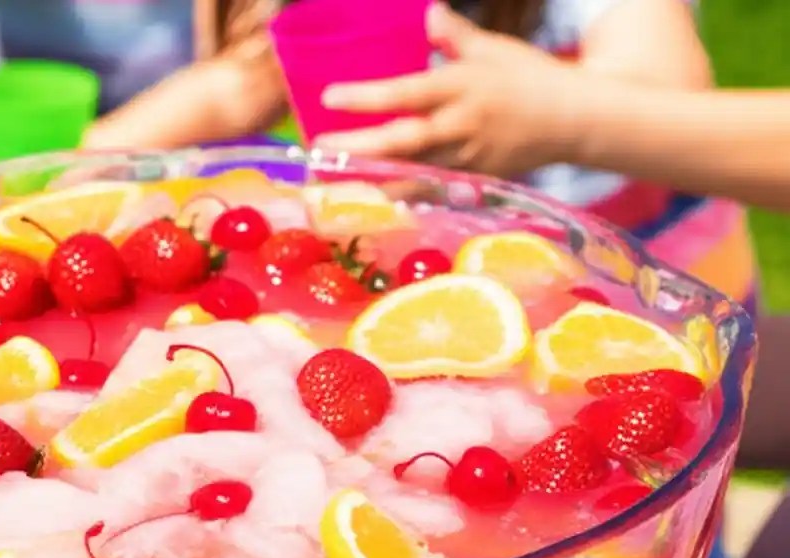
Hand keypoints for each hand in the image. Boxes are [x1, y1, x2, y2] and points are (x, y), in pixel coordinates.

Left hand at [313, 3, 585, 177]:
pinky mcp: (474, 180)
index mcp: (463, 86)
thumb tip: (426, 12)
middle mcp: (462, 125)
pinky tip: (370, 198)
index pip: (406, 93)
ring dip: (371, 177)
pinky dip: (400, 194)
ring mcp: (468, 157)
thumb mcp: (494, 49)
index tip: (329, 97)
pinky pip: (430, 188)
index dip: (366, 98)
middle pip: (404, 141)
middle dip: (359, 147)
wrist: (578, 121)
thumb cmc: (531, 78)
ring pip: (412, 171)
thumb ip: (455, 35)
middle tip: (320, 148)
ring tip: (332, 179)